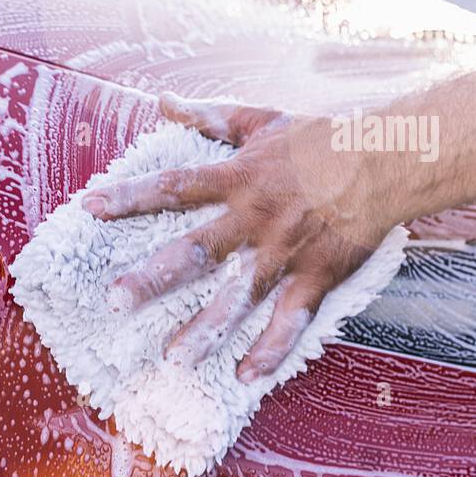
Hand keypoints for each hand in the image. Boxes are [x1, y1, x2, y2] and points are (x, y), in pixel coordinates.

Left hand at [82, 93, 396, 382]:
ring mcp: (286, 252)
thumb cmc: (322, 137)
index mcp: (238, 177)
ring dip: (206, 328)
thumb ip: (209, 116)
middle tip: (115, 302)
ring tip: (174, 358)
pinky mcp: (318, 275)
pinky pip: (292, 318)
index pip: (174, 187)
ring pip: (239, 295)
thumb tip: (162, 101)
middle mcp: (255, 218)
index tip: (90, 209)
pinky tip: (247, 376)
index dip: (131, 197)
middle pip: (196, 250)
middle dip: (154, 277)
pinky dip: (272, 348)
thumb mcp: (260, 119)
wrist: (385, 158)